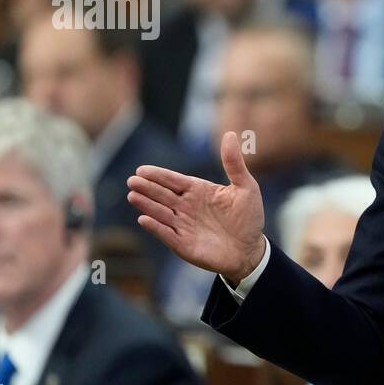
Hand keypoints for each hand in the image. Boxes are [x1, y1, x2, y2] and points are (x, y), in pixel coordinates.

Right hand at [127, 131, 265, 283]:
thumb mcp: (246, 187)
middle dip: (147, 188)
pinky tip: (144, 219)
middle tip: (133, 180)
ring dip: (146, 205)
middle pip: (162, 195)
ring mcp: (183, 225)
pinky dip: (155, 227)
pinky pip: (166, 234)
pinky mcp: (183, 244)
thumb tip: (231, 134)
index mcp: (198, 191)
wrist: (250, 250)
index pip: (174, 181)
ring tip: (133, 195)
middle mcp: (186, 207)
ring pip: (160, 213)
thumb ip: (234, 163)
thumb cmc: (248, 218)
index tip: (142, 170)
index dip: (158, 175)